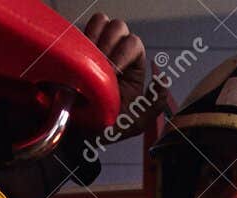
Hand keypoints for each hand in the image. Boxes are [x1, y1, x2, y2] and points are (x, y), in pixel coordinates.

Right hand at [81, 12, 170, 139]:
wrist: (78, 134)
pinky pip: (80, 30)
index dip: (123, 53)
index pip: (133, 43)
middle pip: (118, 28)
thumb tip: (161, 76)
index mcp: (132, 65)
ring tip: (88, 62)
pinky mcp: (76, 50)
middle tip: (99, 66)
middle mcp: (115, 52)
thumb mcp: (138, 121)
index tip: (112, 73)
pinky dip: (80, 40)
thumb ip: (156, 102)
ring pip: (101, 23)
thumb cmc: (107, 128)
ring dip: (95, 40)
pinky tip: (77, 60)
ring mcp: (94, 49)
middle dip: (108, 45)